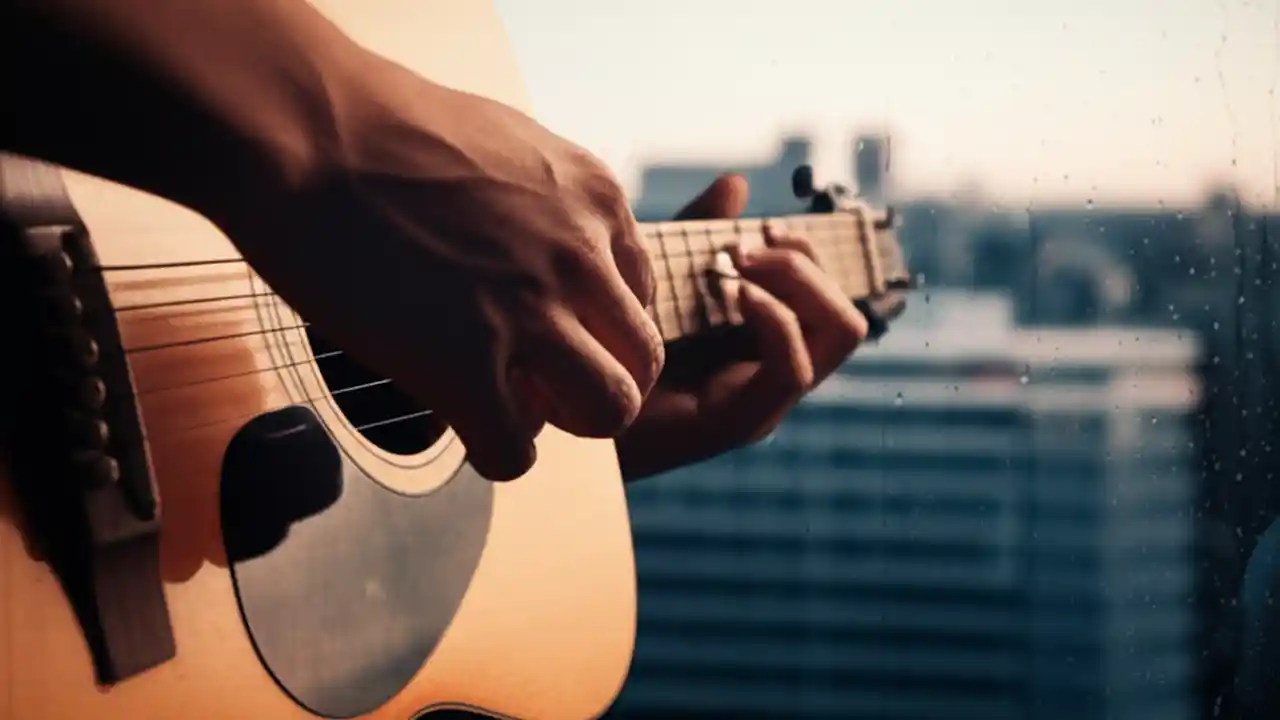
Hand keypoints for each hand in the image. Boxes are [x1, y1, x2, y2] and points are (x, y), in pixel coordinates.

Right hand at [214, 59, 663, 481]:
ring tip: (507, 407)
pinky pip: (514, 451)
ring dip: (562, 422)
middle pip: (643, 362)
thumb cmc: (381, 127)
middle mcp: (581, 258)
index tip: (547, 330)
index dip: (594, 328)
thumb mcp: (508, 144)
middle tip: (542, 384)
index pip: (640, 296)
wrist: (305, 127)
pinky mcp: (466, 364)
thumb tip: (539, 244)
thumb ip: (547, 201)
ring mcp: (530, 313)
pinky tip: (457, 418)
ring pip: (609, 412)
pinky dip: (492, 452)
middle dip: (599, 384)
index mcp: (595, 200)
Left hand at [615, 175, 867, 479]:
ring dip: (797, 284)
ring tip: (738, 266)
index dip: (805, 255)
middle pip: (844, 317)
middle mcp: (773, 378)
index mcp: (763, 348)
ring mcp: (763, 403)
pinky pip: (791, 368)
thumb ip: (698, 233)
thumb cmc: (606, 342)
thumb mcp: (658, 274)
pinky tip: (732, 291)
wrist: (563, 404)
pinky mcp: (738, 422)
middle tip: (748, 246)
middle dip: (806, 266)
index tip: (760, 227)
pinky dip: (773, 318)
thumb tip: (737, 184)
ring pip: (837, 335)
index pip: (828, 300)